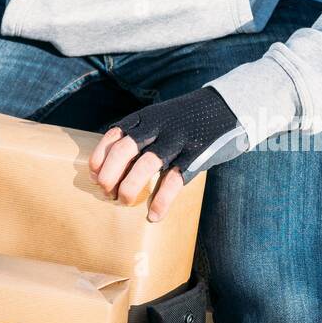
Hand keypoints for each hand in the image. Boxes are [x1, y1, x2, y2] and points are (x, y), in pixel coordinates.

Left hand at [90, 86, 247, 220]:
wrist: (228, 107)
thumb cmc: (184, 121)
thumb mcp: (158, 118)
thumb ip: (137, 136)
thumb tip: (107, 166)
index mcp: (145, 118)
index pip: (113, 136)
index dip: (99, 158)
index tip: (94, 176)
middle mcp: (158, 128)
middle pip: (124, 150)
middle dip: (109, 175)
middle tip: (106, 192)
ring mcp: (177, 141)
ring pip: (146, 165)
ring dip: (130, 187)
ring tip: (124, 202)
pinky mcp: (196, 156)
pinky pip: (174, 181)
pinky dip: (161, 201)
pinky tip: (153, 215)